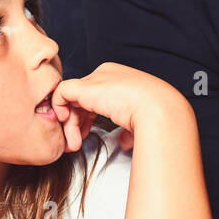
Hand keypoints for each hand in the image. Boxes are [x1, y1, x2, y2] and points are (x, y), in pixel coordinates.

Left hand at [51, 62, 184, 152]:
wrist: (159, 110)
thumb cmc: (156, 117)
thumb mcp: (139, 121)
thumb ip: (127, 127)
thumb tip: (124, 140)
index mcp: (122, 79)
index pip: (95, 95)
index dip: (87, 116)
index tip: (87, 134)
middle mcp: (107, 75)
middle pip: (82, 97)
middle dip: (77, 121)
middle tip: (77, 142)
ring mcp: (96, 79)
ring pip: (70, 98)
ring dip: (70, 123)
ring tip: (74, 143)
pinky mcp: (86, 86)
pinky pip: (61, 92)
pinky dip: (58, 108)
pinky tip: (66, 125)